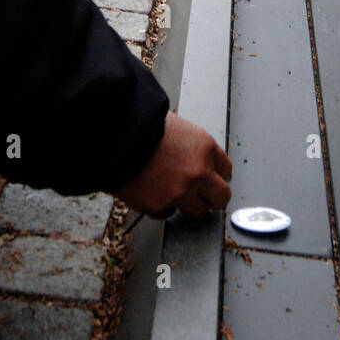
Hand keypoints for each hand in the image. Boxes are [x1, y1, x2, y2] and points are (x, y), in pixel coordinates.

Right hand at [115, 112, 231, 220]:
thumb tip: (195, 159)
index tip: (211, 177)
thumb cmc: (141, 125)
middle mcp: (198, 172)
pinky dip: (161, 206)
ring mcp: (180, 193)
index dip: (216, 174)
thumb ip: (191, 147)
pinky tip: (152, 192)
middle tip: (203, 195)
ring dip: (188, 205)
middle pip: (221, 197)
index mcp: (204, 148)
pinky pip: (167, 213)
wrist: (114, 137)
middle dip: (212, 196)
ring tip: (174, 194)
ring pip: (198, 212)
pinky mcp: (159, 207)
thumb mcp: (176, 126)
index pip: (226, 169)